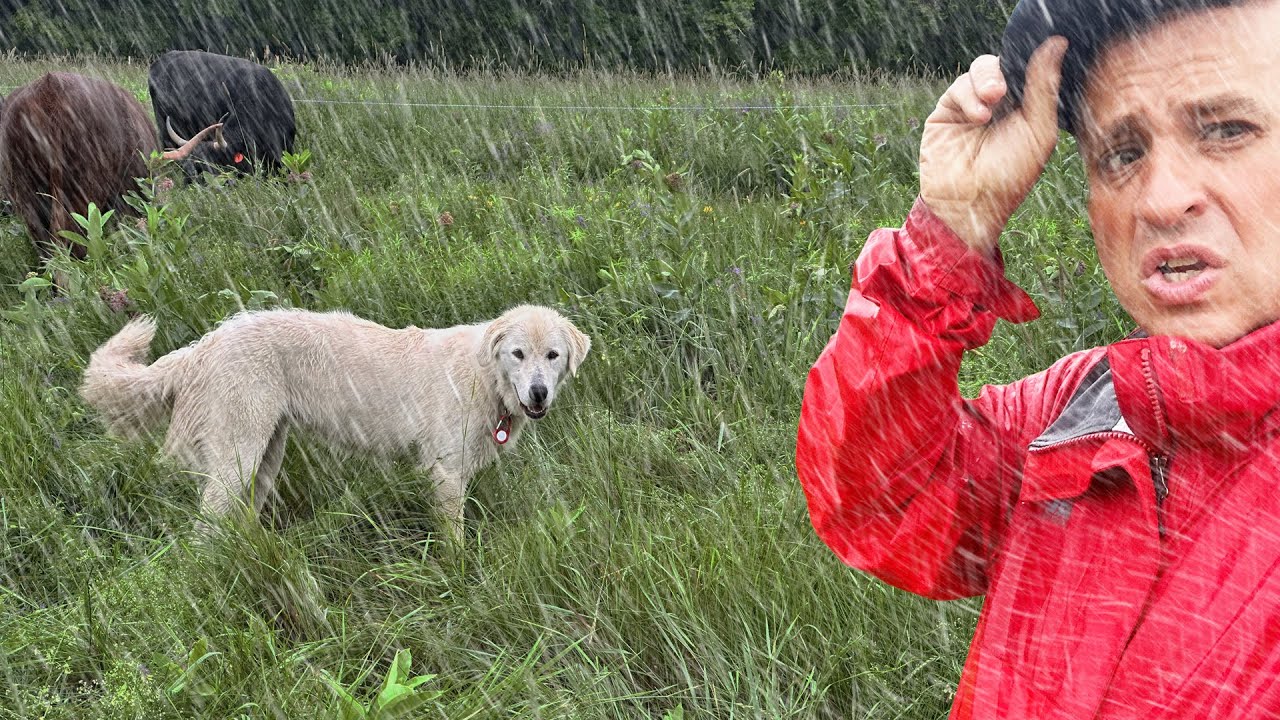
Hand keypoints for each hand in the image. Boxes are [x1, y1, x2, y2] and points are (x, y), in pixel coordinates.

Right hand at [919, 37, 1068, 254]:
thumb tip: (1058, 43)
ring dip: (985, 81)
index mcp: (1025, 108)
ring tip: (991, 102)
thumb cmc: (1010, 176)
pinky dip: (968, 96)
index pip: (1027, 69)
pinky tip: (978, 117)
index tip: (1032, 61)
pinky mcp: (946, 114)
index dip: (1028, 61)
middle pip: (1002, 64)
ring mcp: (971, 108)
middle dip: (1002, 70)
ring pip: (978, 71)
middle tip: (1003, 90)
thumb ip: (1044, 87)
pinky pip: (957, 89)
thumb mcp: (1038, 131)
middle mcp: (999, 105)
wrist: (970, 203)